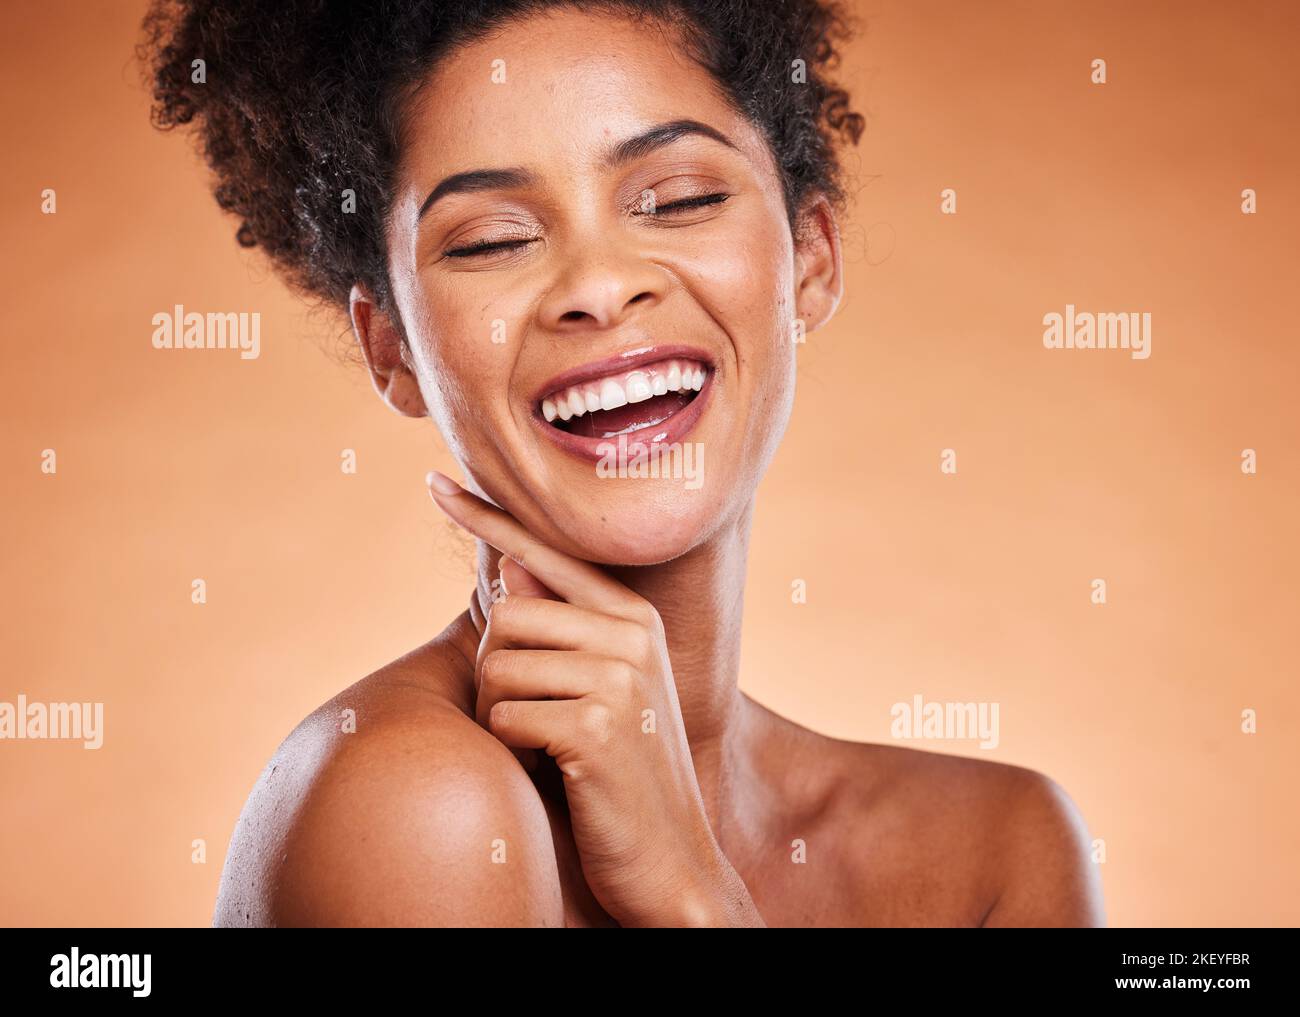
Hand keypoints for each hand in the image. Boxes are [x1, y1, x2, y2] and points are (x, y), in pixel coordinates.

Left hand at [426, 470, 763, 926]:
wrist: (671, 858)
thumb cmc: (623, 771)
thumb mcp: (602, 688)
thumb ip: (562, 625)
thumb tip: (510, 566)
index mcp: (632, 616)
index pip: (545, 551)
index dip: (485, 517)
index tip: (435, 482)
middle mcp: (631, 634)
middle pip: (506, 615)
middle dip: (494, 671)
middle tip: (528, 716)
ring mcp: (618, 677)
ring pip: (498, 667)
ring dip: (502, 715)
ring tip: (546, 745)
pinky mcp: (597, 726)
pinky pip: (504, 717)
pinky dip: (511, 749)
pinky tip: (553, 769)